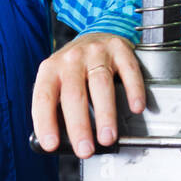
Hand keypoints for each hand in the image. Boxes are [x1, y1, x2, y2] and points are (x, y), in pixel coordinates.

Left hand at [32, 31, 145, 157]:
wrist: (96, 32)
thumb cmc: (75, 67)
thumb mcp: (57, 81)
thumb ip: (55, 107)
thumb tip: (61, 142)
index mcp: (50, 69)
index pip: (44, 98)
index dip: (46, 122)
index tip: (51, 145)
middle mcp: (71, 59)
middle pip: (74, 94)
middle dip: (79, 126)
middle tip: (85, 149)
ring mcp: (96, 52)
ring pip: (100, 84)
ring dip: (105, 114)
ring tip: (108, 137)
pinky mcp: (119, 49)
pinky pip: (128, 71)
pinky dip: (134, 90)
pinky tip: (136, 107)